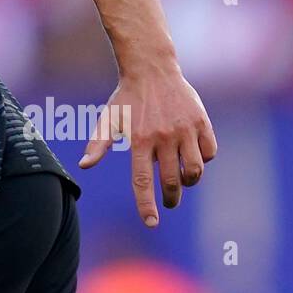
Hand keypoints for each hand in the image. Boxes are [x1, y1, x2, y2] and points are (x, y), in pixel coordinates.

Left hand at [78, 65, 216, 227]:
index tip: (151, 223)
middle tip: (168, 202)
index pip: (143, 181)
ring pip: (195, 171)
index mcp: (139, 139)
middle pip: (172, 181)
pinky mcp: (201, 122)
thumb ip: (98, 144)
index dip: (146, 205)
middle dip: (170, 199)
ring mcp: (184, 129)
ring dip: (189, 181)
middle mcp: (163, 136)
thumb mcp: (108, 119)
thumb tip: (83, 166)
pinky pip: (209, 152)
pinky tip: (192, 155)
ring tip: (181, 180)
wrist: (151, 69)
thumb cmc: (126, 98)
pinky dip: (203, 159)